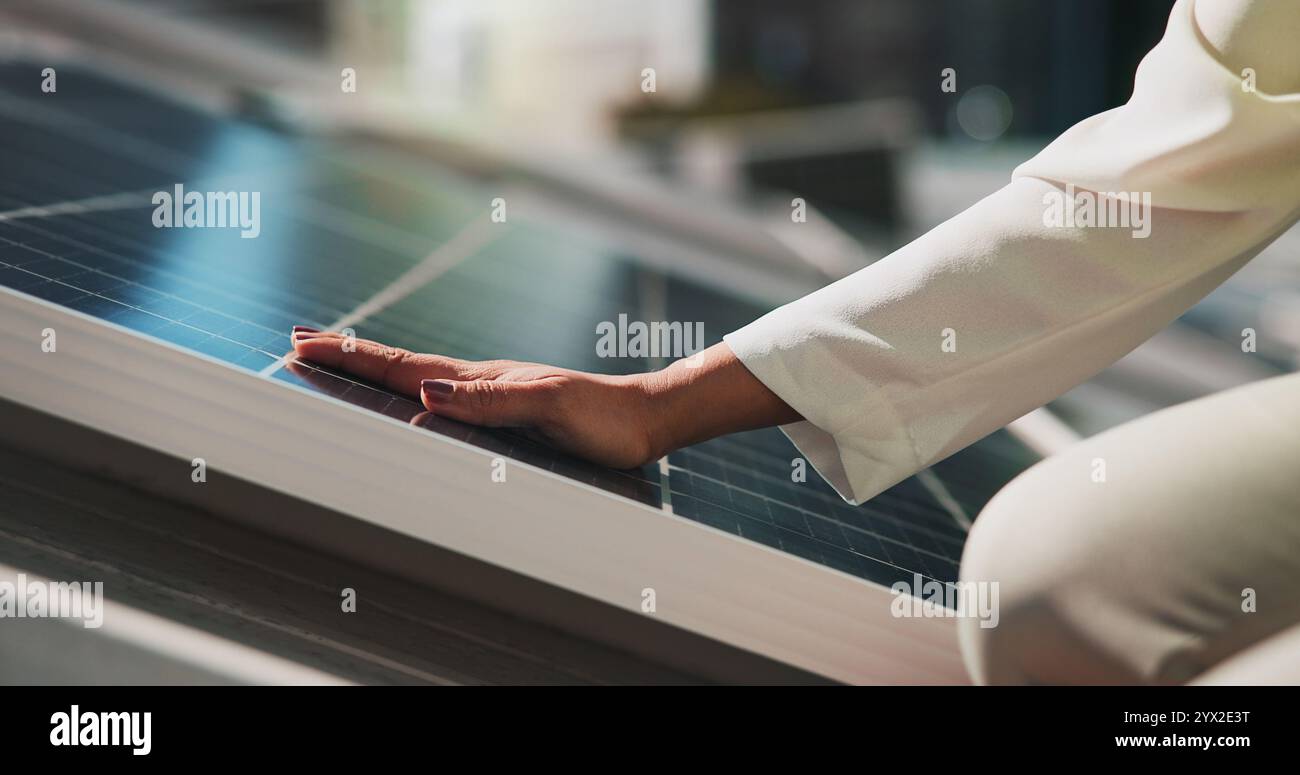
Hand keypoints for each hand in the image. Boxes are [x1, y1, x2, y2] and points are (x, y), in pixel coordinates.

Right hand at [290, 327, 800, 468]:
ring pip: (420, 384)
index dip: (352, 357)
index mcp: (482, 379)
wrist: (648, 419)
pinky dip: (411, 398)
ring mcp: (492, 397)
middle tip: (299, 345)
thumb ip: (492, 399)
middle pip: (401, 369)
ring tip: (338, 364)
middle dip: (349, 357)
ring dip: (375, 375)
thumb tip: (427, 393)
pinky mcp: (508, 416)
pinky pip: (445, 405)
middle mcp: (480, 384)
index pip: (404, 368)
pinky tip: (409, 402)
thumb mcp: (549, 405)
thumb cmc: (604, 417)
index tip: (302, 343)